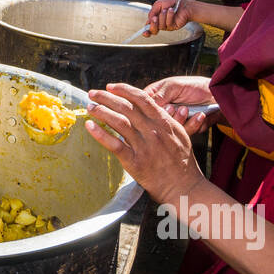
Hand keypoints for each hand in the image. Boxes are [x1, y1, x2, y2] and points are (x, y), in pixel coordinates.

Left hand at [84, 84, 205, 202]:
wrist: (184, 187)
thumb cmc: (182, 161)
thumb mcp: (179, 133)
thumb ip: (164, 119)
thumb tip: (150, 106)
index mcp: (163, 122)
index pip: (141, 98)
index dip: (123, 89)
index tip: (110, 87)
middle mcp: (153, 131)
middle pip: (126, 107)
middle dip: (106, 97)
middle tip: (93, 94)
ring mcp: (143, 146)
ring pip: (118, 122)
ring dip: (101, 112)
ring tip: (90, 107)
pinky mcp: (135, 162)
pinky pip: (114, 145)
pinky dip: (100, 134)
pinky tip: (90, 126)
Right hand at [145, 0, 195, 33]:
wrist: (183, 4)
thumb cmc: (172, 3)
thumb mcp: (159, 4)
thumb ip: (152, 12)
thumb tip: (149, 19)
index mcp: (156, 18)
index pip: (149, 26)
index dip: (146, 31)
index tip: (144, 32)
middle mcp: (160, 23)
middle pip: (153, 30)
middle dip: (153, 24)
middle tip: (155, 18)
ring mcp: (167, 26)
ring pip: (160, 26)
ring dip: (162, 17)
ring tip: (166, 10)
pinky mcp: (173, 27)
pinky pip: (168, 24)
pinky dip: (169, 16)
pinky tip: (171, 11)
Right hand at [145, 76, 219, 133]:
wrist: (217, 96)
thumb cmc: (195, 86)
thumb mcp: (175, 86)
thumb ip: (160, 94)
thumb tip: (146, 104)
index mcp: (155, 97)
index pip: (142, 106)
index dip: (149, 110)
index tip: (160, 107)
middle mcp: (162, 111)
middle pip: (155, 122)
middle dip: (167, 116)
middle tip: (175, 108)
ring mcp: (173, 121)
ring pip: (169, 130)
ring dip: (180, 120)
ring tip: (187, 109)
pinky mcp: (184, 130)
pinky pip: (184, 134)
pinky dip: (193, 124)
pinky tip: (200, 115)